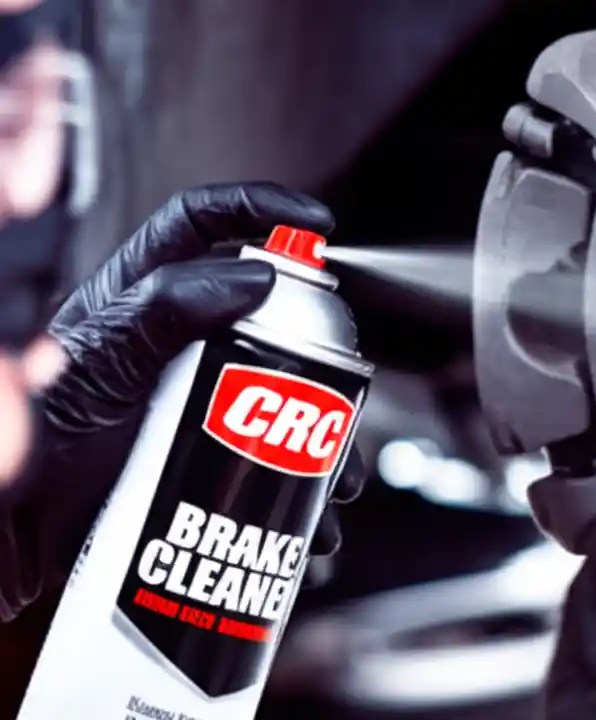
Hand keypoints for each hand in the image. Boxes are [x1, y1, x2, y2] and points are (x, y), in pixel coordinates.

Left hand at [0, 182, 366, 619]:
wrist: (20, 535)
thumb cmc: (38, 445)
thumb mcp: (96, 366)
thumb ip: (161, 312)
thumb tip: (253, 274)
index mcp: (139, 296)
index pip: (201, 222)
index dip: (260, 207)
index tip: (319, 223)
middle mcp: (176, 340)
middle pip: (270, 317)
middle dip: (320, 349)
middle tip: (339, 380)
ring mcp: (195, 399)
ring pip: (286, 398)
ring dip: (327, 440)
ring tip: (338, 478)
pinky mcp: (207, 458)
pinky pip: (276, 465)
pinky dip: (306, 492)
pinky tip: (315, 516)